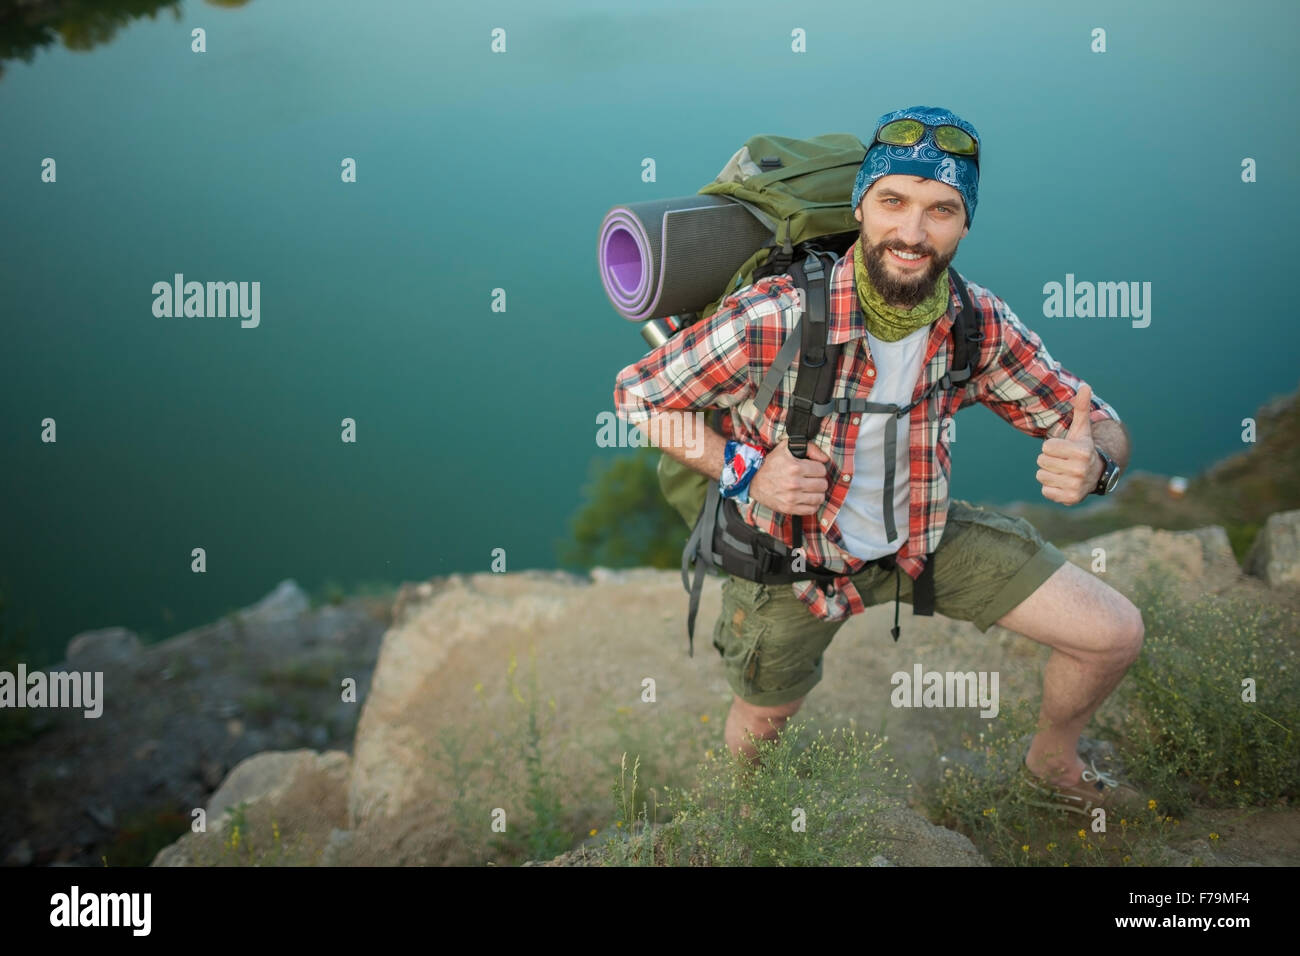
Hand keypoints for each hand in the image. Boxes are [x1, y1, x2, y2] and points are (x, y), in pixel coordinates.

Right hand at [749, 437, 830, 514]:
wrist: (752, 480)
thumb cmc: (771, 463)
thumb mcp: (786, 447)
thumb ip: (809, 447)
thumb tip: (825, 458)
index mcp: (795, 467)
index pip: (822, 470)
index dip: (818, 468)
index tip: (812, 469)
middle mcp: (794, 483)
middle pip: (823, 484)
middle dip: (819, 480)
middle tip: (811, 479)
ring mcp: (792, 498)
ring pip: (819, 498)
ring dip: (817, 493)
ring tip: (810, 489)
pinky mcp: (789, 508)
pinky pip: (811, 510)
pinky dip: (812, 504)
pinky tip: (806, 498)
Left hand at [1036, 382, 1102, 504]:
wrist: (1095, 475)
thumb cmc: (1082, 448)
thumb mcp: (1081, 429)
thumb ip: (1081, 408)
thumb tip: (1085, 386)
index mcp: (1081, 451)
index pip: (1046, 447)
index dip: (1052, 447)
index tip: (1064, 449)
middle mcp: (1080, 470)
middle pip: (1041, 461)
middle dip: (1049, 460)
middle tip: (1063, 461)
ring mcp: (1076, 486)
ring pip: (1041, 475)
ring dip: (1049, 473)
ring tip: (1063, 472)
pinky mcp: (1069, 499)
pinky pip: (1045, 490)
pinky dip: (1051, 487)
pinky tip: (1063, 483)